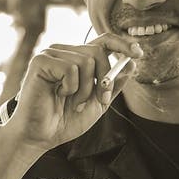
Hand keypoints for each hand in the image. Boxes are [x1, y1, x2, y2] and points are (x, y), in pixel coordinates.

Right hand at [7, 33, 142, 151]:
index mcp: (76, 59)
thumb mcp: (96, 104)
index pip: (103, 41)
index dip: (122, 44)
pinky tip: (58, 95)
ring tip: (73, 103)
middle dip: (104, 79)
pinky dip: (71, 87)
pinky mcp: (41, 61)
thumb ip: (112, 85)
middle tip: (100, 100)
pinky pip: (70, 68)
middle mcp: (63, 52)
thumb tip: (131, 65)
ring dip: (85, 89)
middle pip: (97, 51)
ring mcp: (51, 54)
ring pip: (86, 60)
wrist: (40, 137)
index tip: (138, 54)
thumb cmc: (64, 121)